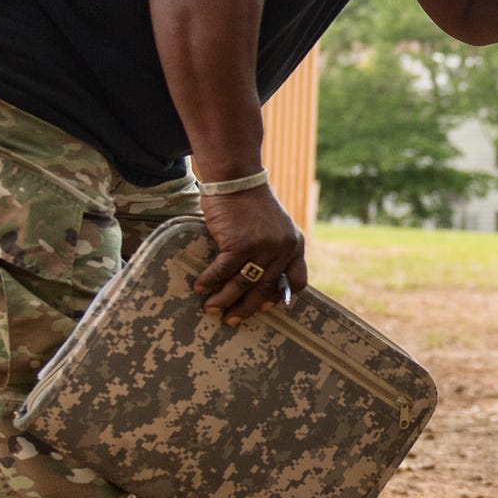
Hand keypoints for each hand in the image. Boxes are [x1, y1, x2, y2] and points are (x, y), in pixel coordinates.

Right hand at [194, 187, 306, 322]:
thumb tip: (259, 280)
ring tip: (211, 309)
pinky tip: (200, 286)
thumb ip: (274, 248)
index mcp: (295, 245)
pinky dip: (210, 281)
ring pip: (243, 284)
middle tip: (231, 320)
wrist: (237, 178)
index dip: (280, 298)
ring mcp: (262, 247)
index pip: (297, 282)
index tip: (265, 307)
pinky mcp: (240, 244)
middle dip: (247, 308)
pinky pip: (223, 271)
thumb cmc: (250, 203)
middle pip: (265, 289)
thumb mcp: (275, 225)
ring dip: (224, 300)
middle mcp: (283, 248)